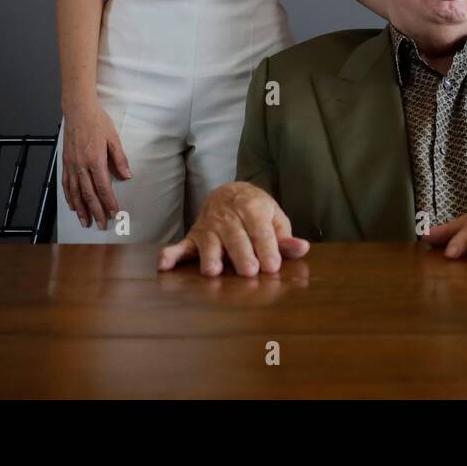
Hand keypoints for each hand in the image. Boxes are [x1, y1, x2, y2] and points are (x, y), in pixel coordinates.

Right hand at [60, 101, 130, 229]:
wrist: (78, 111)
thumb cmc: (97, 123)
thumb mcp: (114, 139)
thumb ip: (120, 160)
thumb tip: (127, 176)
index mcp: (95, 161)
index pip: (103, 188)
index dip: (108, 202)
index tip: (114, 213)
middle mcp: (81, 166)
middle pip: (88, 195)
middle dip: (95, 212)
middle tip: (101, 225)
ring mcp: (71, 166)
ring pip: (75, 193)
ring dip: (80, 209)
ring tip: (85, 221)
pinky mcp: (65, 163)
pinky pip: (66, 184)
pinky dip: (69, 197)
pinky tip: (72, 205)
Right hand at [158, 182, 309, 275]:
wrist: (229, 193)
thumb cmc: (256, 211)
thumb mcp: (275, 218)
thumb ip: (286, 238)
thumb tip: (302, 248)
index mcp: (252, 208)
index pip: (260, 230)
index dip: (267, 248)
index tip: (272, 266)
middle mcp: (228, 217)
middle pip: (236, 238)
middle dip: (242, 254)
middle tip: (249, 272)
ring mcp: (208, 227)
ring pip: (209, 243)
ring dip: (210, 256)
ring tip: (212, 272)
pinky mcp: (193, 237)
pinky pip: (180, 246)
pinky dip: (170, 255)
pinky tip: (164, 265)